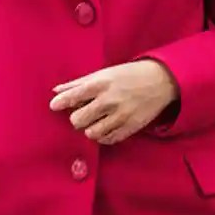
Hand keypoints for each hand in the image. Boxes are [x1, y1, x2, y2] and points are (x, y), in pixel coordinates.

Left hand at [50, 60, 177, 144]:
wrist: (161, 82)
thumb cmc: (129, 75)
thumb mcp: (104, 74)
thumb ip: (79, 83)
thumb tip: (56, 91)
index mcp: (101, 84)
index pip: (73, 96)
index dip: (60, 103)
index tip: (54, 106)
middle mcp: (109, 100)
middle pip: (78, 120)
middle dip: (77, 118)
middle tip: (83, 113)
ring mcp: (120, 116)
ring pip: (91, 133)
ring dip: (90, 128)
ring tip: (96, 121)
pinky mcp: (130, 128)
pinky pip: (107, 140)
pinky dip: (103, 136)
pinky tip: (105, 127)